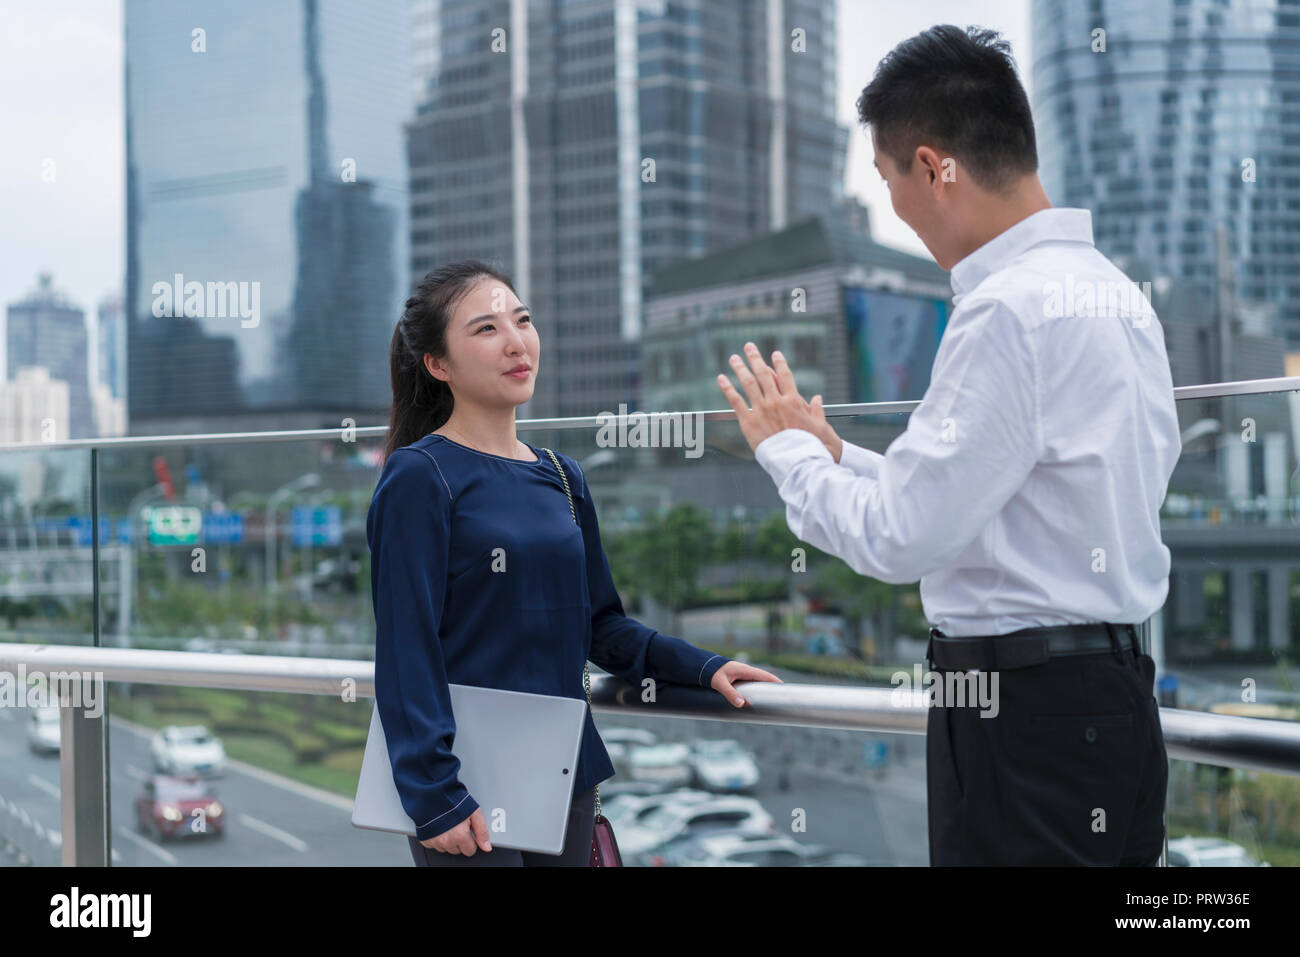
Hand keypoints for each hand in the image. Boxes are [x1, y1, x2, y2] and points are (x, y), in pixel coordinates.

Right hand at [419, 806, 492, 854]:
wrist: (433, 792)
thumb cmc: (453, 799)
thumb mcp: (474, 812)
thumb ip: (482, 831)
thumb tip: (487, 847)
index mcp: (460, 836)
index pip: (470, 851)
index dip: (471, 841)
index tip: (468, 832)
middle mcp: (446, 841)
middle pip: (458, 850)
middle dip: (459, 840)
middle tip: (458, 825)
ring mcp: (434, 841)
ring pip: (446, 848)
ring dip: (448, 840)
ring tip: (448, 824)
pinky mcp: (425, 839)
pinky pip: (434, 845)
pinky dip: (436, 838)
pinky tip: (439, 827)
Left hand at [710, 660, 782, 707]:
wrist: (702, 665)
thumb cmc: (712, 673)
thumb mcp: (721, 684)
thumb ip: (731, 694)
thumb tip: (742, 704)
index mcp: (744, 670)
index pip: (763, 675)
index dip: (774, 680)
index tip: (783, 687)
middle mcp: (745, 670)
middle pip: (763, 678)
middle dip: (771, 685)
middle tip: (781, 694)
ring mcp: (742, 673)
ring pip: (757, 680)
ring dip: (763, 687)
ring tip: (771, 697)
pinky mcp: (738, 677)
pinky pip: (750, 682)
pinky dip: (756, 688)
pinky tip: (756, 695)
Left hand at [717, 342, 843, 461]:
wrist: (799, 460)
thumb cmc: (812, 445)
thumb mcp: (820, 425)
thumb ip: (816, 410)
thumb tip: (817, 399)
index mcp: (793, 400)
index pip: (784, 376)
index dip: (779, 363)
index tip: (775, 354)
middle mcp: (776, 401)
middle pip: (763, 374)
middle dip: (755, 358)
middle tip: (749, 347)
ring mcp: (762, 410)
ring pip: (748, 384)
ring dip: (740, 368)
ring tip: (734, 358)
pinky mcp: (749, 422)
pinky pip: (736, 401)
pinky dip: (728, 389)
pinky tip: (721, 379)